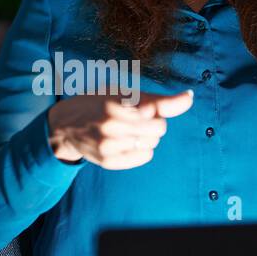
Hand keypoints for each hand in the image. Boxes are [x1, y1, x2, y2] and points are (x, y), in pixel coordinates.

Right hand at [47, 90, 193, 168]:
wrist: (66, 126)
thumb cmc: (100, 104)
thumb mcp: (123, 93)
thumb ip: (159, 99)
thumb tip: (190, 97)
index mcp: (113, 103)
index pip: (154, 110)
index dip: (151, 109)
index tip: (141, 108)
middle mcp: (110, 125)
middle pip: (159, 128)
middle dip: (153, 123)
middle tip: (135, 119)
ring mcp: (108, 145)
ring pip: (153, 143)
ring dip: (147, 137)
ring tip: (128, 131)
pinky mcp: (109, 161)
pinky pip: (145, 157)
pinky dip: (143, 150)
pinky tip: (127, 143)